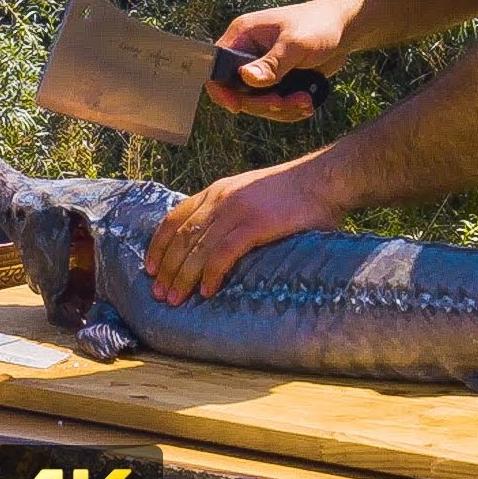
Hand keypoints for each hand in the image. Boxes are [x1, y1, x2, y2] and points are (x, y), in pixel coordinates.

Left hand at [145, 161, 344, 304]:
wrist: (326, 179)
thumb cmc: (299, 193)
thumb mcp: (254, 194)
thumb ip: (236, 214)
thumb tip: (223, 243)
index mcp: (218, 191)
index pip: (175, 218)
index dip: (159, 246)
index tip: (151, 268)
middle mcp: (221, 198)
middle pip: (182, 238)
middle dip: (168, 269)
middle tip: (160, 294)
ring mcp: (237, 211)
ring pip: (197, 249)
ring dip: (183, 277)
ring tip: (176, 299)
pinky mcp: (255, 225)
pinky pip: (223, 254)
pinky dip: (211, 274)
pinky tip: (207, 291)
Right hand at [207, 0, 351, 121]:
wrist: (345, 29)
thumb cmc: (319, 25)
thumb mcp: (295, 44)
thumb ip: (272, 63)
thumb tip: (246, 78)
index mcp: (243, 36)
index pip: (217, 67)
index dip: (222, 90)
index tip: (238, 107)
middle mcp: (248, 54)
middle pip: (239, 93)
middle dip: (263, 104)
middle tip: (286, 103)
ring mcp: (264, 70)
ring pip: (259, 104)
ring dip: (282, 109)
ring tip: (305, 101)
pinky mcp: (279, 82)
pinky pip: (276, 105)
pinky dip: (290, 110)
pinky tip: (307, 103)